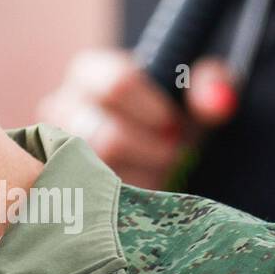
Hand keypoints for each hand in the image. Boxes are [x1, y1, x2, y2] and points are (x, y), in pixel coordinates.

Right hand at [37, 49, 237, 188]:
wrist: (154, 146)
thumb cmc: (171, 112)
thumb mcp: (195, 92)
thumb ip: (213, 84)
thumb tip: (218, 103)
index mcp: (89, 72)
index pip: (117, 84)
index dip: (155, 111)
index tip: (175, 124)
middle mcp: (62, 107)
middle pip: (106, 137)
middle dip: (150, 152)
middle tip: (172, 151)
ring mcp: (55, 149)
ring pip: (99, 174)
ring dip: (140, 176)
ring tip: (156, 168)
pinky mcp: (61, 184)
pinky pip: (94, 201)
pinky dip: (126, 199)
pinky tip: (140, 188)